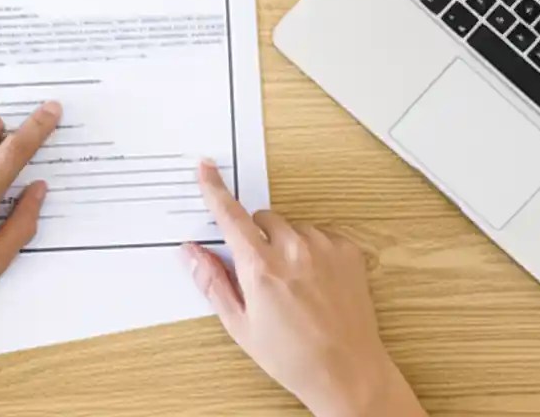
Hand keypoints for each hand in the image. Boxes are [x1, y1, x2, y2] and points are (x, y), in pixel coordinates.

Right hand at [185, 161, 426, 416]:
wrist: (347, 370)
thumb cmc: (293, 356)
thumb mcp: (241, 325)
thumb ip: (213, 282)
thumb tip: (191, 252)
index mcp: (261, 269)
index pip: (231, 216)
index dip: (215, 190)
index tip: (206, 169)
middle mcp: (293, 250)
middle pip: (263, 219)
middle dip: (256, 237)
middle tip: (262, 272)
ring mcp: (324, 248)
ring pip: (292, 227)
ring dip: (287, 244)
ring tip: (295, 285)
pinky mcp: (348, 250)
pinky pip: (321, 235)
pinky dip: (314, 250)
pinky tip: (316, 283)